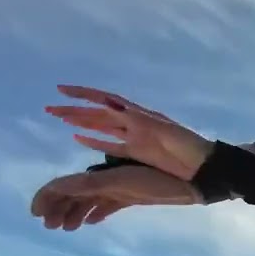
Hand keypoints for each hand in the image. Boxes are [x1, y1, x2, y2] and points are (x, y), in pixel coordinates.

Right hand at [31, 165, 200, 230]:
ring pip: (90, 201)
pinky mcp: (134, 196)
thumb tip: (59, 188)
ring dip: (75, 213)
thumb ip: (91, 185)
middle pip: (74, 194)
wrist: (194, 178)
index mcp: (101, 174)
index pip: (65, 185)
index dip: (47, 197)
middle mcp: (106, 179)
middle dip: (58, 208)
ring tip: (67, 229)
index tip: (35, 214)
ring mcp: (120, 188)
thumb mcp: (122, 180)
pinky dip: (98, 212)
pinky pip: (110, 205)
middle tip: (49, 227)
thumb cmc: (161, 178)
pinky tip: (91, 222)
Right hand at [44, 85, 214, 181]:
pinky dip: (94, 142)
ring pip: (101, 127)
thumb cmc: (189, 146)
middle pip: (98, 113)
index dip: (83, 94)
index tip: (61, 89)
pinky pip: (111, 145)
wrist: (206, 166)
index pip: (105, 99)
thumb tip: (113, 105)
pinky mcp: (138, 153)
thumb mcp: (164, 130)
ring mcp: (135, 137)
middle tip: (48, 109)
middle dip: (74, 109)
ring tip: (57, 118)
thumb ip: (138, 119)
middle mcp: (134, 123)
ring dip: (79, 122)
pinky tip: (78, 138)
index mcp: (139, 115)